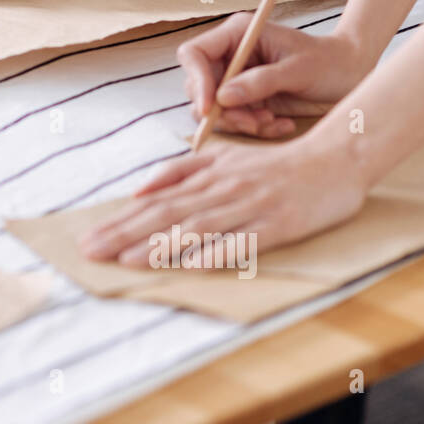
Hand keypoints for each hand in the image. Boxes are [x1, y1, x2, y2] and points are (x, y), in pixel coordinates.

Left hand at [77, 137, 366, 266]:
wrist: (334, 159)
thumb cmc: (273, 164)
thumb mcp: (222, 157)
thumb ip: (180, 171)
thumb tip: (138, 190)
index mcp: (207, 176)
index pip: (155, 202)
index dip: (120, 221)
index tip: (89, 238)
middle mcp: (223, 190)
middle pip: (167, 215)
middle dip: (126, 235)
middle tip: (92, 253)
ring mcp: (250, 208)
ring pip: (199, 227)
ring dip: (161, 246)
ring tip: (128, 261)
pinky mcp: (278, 225)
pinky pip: (244, 241)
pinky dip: (218, 252)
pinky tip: (192, 266)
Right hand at [178, 15, 369, 138]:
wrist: (353, 75)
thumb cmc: (330, 63)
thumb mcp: (298, 70)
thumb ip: (260, 82)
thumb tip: (222, 98)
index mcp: (238, 35)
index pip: (194, 54)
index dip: (197, 80)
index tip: (211, 107)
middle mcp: (231, 56)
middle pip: (198, 86)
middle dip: (222, 110)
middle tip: (252, 122)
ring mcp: (237, 79)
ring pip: (214, 109)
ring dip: (240, 122)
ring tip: (271, 121)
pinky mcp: (248, 100)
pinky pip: (235, 120)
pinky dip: (255, 128)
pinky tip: (281, 124)